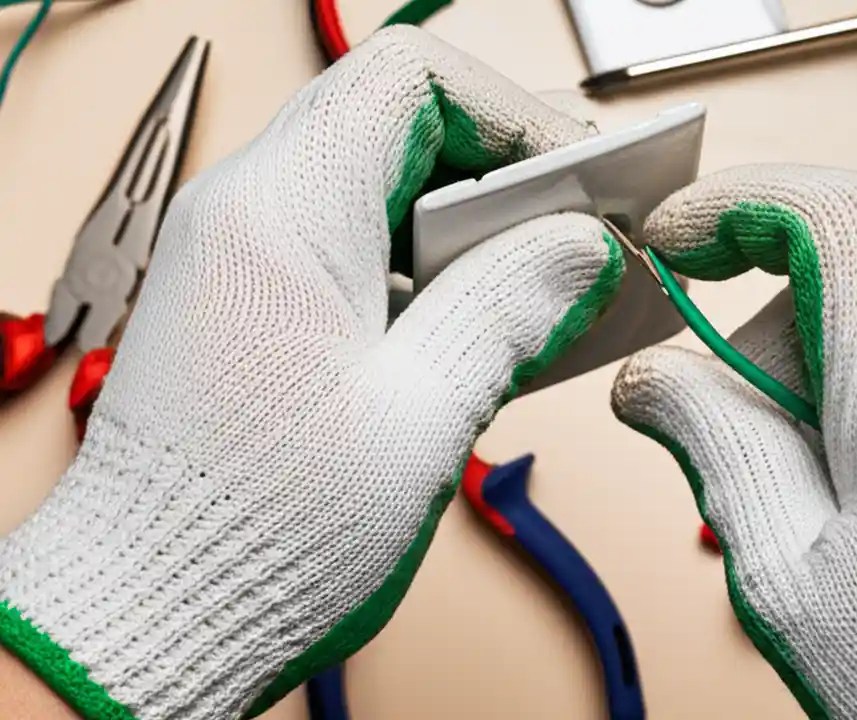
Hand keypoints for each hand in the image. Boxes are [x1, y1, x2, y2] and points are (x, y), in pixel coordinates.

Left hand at [0, 27, 620, 718]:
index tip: (580, 184)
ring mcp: (245, 256)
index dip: (515, 118)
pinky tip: (484, 334)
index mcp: (280, 214)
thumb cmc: (254, 535)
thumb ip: (511, 308)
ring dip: (475, 232)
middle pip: (403, 125)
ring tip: (543, 297)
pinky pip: (361, 245)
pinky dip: (433, 273)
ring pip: (387, 187)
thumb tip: (581, 247)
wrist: (148, 614)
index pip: (412, 81)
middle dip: (507, 177)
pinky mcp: (256, 303)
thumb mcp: (421, 417)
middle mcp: (247, 213)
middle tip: (578, 242)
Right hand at [612, 165, 856, 718]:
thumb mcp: (792, 575)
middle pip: (851, 292)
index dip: (737, 208)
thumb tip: (652, 379)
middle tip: (742, 464)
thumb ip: (715, 448)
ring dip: (835, 398)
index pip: (832, 213)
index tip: (679, 241)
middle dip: (769, 356)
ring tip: (834, 522)